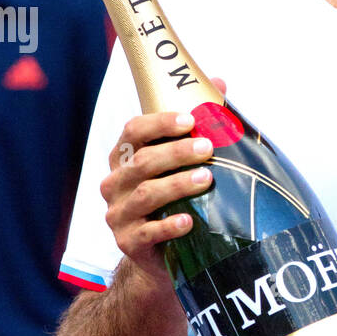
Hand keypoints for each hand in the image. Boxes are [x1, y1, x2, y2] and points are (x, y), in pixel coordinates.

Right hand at [100, 76, 225, 283]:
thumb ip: (197, 123)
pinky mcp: (128, 242)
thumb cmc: (174, 197)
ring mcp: (119, 213)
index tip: (189, 119)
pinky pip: (147, 233)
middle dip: (175, 152)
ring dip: (177, 184)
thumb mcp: (182, 161)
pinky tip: (189, 221)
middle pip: (142, 161)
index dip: (159, 123)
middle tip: (207, 148)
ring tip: (206, 178)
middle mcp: (116, 183)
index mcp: (125, 157)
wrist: (162, 253)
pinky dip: (168, 226)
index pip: (133, 131)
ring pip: (146, 194)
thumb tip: (220, 83)